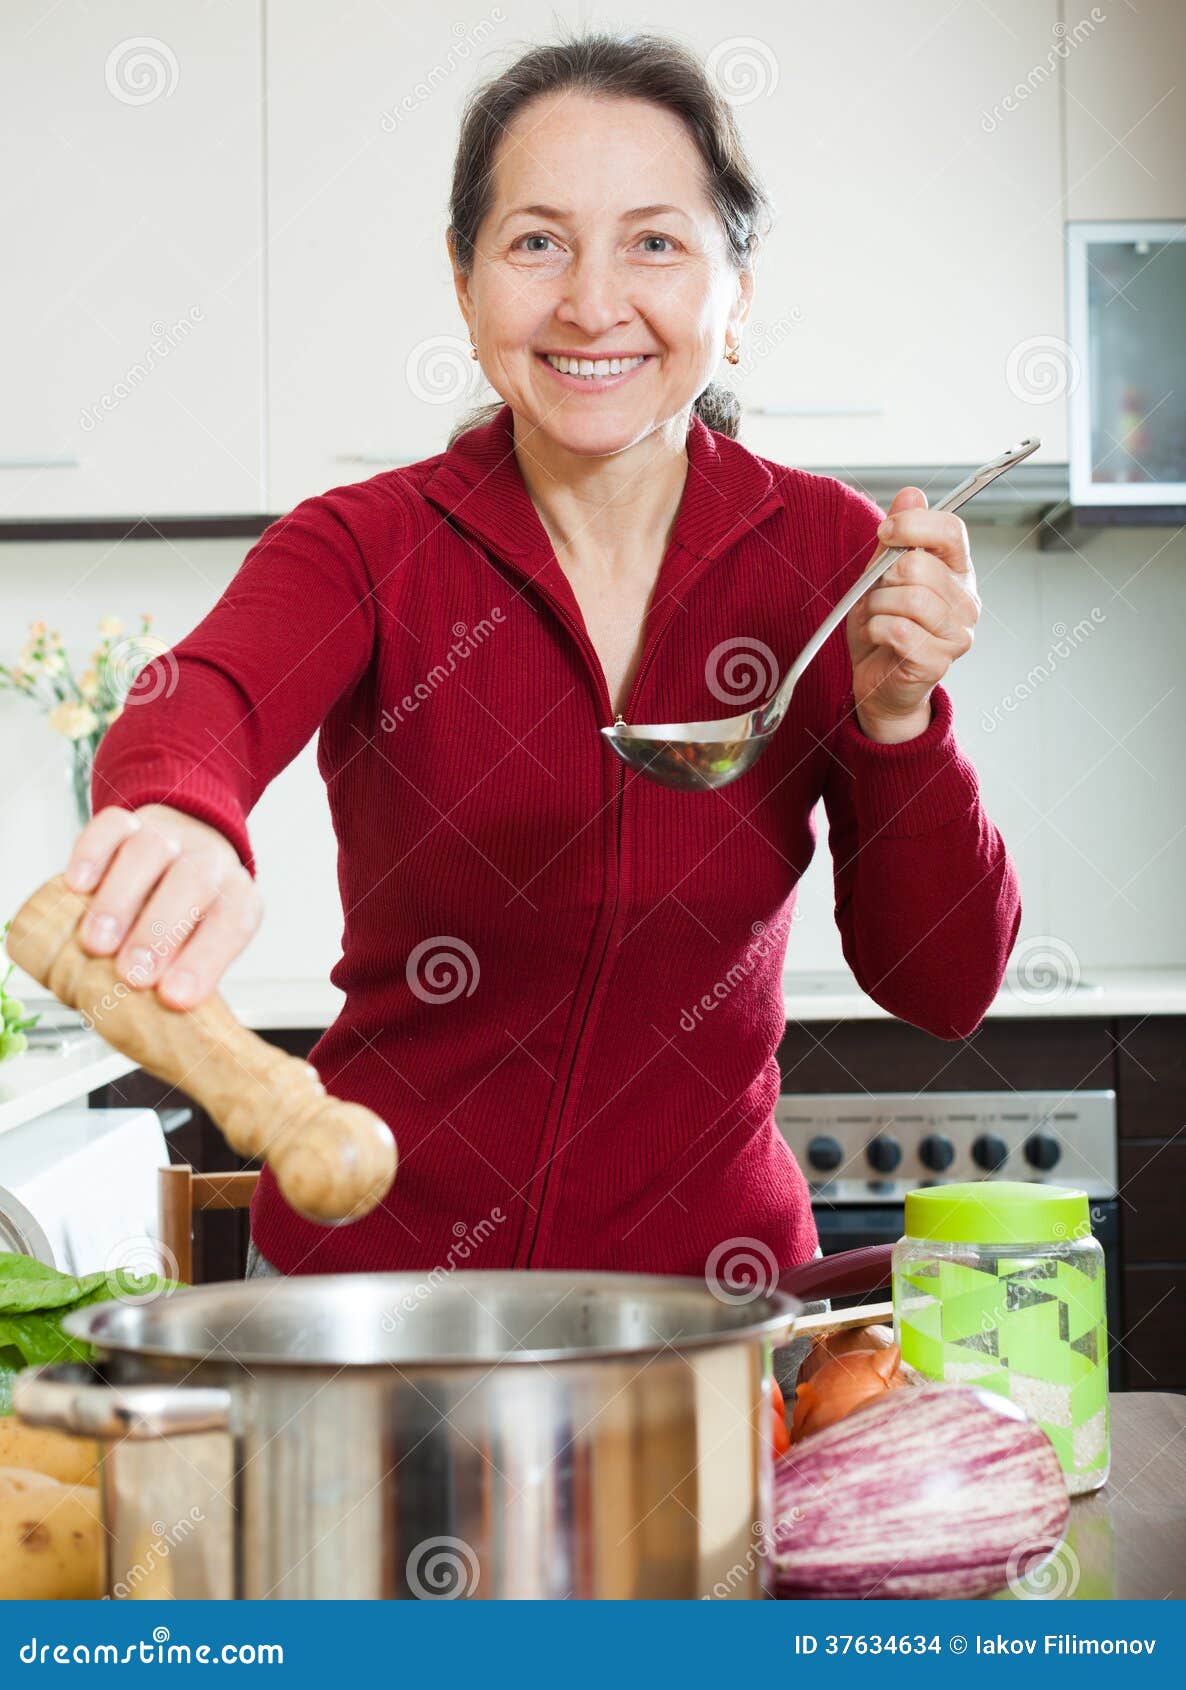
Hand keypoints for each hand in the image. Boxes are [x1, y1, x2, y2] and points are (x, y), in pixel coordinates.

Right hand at [63, 804, 260, 1008]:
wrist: (184, 846)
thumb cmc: (189, 913)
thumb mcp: (201, 945)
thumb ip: (183, 975)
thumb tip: (161, 1029)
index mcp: (237, 897)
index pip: (233, 923)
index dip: (206, 960)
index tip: (175, 997)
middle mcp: (208, 861)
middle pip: (193, 882)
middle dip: (160, 932)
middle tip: (132, 974)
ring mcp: (168, 837)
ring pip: (149, 852)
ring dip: (121, 901)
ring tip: (96, 944)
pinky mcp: (129, 823)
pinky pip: (112, 827)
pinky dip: (92, 855)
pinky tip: (77, 887)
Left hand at [845, 487, 980, 742]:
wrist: (877, 682)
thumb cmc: (882, 626)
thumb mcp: (881, 574)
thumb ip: (898, 537)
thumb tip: (912, 493)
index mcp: (957, 571)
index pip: (952, 530)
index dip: (914, 525)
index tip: (884, 533)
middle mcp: (967, 601)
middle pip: (920, 565)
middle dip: (883, 578)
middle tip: (876, 595)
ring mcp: (958, 633)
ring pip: (909, 598)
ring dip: (877, 606)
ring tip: (875, 618)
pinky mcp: (939, 661)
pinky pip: (899, 630)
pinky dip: (875, 629)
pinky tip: (877, 637)